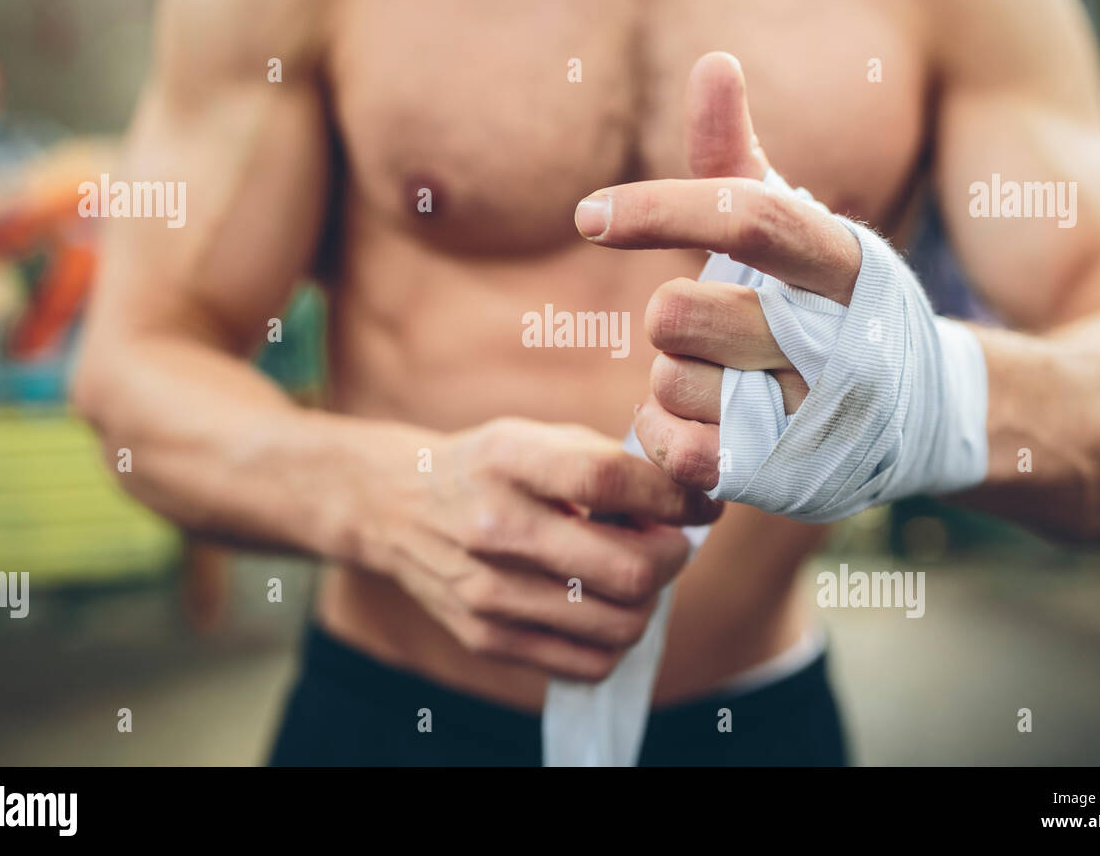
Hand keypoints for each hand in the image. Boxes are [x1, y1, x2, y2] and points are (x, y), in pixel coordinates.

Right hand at [354, 418, 721, 680]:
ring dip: (649, 601)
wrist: (397, 508)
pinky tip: (604, 606)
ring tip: (636, 574)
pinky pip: (587, 662)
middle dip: (673, 557)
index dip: (676, 496)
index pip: (611, 481)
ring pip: (618, 624)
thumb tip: (690, 506)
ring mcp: (488, 591)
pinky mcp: (486, 638)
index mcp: (509, 461)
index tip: (703, 504)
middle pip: (627, 568)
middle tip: (671, 542)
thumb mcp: (536, 437)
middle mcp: (495, 527)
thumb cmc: (487, 467)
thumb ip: (609, 463)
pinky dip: (615, 638)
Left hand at [574, 53, 986, 519]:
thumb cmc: (826, 303)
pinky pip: (676, 451)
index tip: (587, 214)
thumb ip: (738, 159)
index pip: (749, 219)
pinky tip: (702, 424)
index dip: (662, 211)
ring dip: (674, 379)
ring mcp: (814, 415)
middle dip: (671, 318)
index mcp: (841, 261)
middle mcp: (836, 339)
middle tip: (705, 327)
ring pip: (670, 384)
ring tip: (723, 379)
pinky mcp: (785, 477)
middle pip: (681, 314)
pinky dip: (667, 434)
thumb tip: (713, 61)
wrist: (916, 412)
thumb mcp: (794, 229)